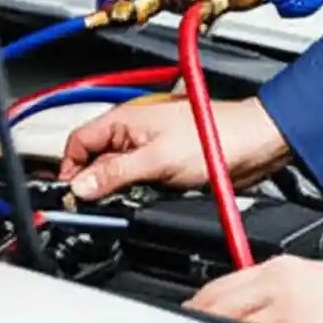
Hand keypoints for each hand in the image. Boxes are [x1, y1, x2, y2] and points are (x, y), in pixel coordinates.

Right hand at [58, 96, 290, 199]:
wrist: (253, 143)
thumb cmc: (215, 137)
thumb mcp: (157, 159)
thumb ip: (116, 173)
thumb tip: (80, 186)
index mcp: (125, 120)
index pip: (78, 142)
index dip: (69, 168)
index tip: (70, 193)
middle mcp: (134, 131)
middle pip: (95, 160)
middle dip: (94, 182)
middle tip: (98, 203)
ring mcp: (150, 148)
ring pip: (117, 173)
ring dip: (120, 189)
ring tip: (132, 197)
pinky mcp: (165, 164)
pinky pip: (140, 181)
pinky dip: (140, 192)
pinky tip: (150, 196)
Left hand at [184, 256, 322, 322]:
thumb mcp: (317, 280)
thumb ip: (276, 287)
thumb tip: (239, 305)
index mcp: (282, 271)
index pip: (218, 289)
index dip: (198, 308)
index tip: (192, 317)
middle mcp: (279, 292)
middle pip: (215, 310)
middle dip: (202, 322)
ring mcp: (286, 320)